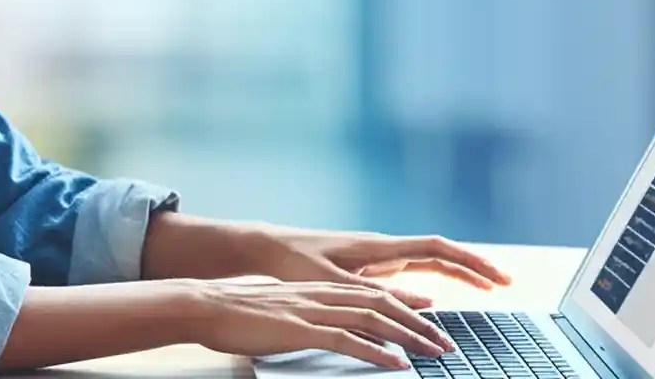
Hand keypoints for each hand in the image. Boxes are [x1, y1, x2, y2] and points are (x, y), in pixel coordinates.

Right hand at [188, 279, 455, 369]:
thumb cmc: (239, 315)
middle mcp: (322, 295)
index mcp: (319, 290)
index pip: (373, 295)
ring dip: (409, 337)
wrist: (208, 307)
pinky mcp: (302, 329)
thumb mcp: (283, 313)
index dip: (406, 308)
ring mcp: (313, 311)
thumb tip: (332, 335)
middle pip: (383, 304)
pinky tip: (396, 364)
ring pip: (374, 319)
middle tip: (445, 343)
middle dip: (419, 323)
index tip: (429, 324)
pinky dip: (378, 352)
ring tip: (433, 353)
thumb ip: (310, 320)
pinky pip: (349, 340)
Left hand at [249, 228, 512, 308]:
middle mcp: (383, 249)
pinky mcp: (368, 268)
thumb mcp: (334, 282)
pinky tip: (440, 298)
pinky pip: (410, 272)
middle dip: (474, 267)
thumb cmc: (294, 261)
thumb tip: (425, 302)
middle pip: (441, 254)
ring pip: (428, 263)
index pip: (437, 249)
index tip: (496, 275)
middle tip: (505, 283)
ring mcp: (378, 257)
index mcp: (379, 247)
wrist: (268, 248)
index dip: (470, 262)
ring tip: (486, 289)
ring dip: (457, 274)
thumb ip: (377, 294)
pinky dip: (432, 281)